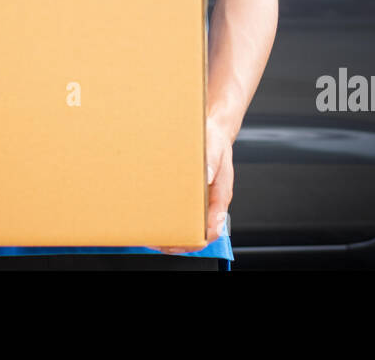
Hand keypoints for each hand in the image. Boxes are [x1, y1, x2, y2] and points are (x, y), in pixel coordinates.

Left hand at [150, 116, 232, 253]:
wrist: (215, 132)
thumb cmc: (215, 140)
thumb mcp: (214, 146)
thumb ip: (211, 160)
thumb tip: (207, 176)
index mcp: (221, 196)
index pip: (214, 228)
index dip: (198, 240)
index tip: (179, 242)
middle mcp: (213, 202)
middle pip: (200, 232)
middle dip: (181, 241)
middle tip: (158, 242)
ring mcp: (204, 200)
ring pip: (191, 225)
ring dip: (175, 232)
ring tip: (153, 235)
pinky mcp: (194, 195)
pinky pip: (185, 212)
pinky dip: (172, 219)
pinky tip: (157, 218)